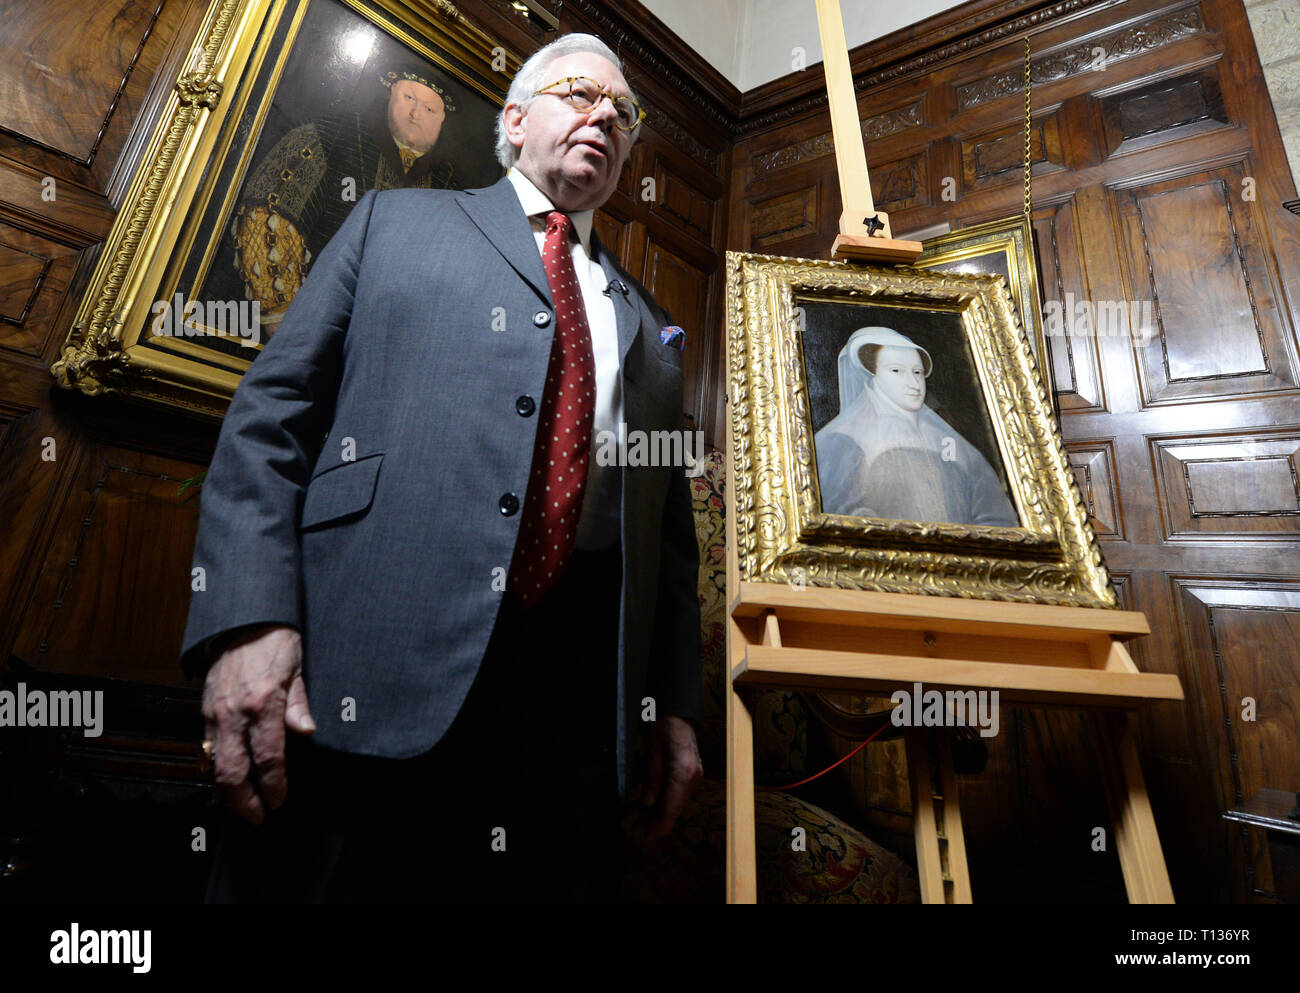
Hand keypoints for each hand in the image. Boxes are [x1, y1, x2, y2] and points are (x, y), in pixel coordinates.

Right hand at [202, 624, 314, 823]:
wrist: (243, 619)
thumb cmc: (274, 640)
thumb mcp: (297, 668)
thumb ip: (299, 704)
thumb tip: (306, 732)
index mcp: (262, 703)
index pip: (268, 757)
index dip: (274, 785)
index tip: (279, 800)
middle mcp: (235, 713)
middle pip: (233, 771)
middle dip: (244, 801)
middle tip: (257, 817)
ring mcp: (216, 713)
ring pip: (216, 764)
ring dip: (228, 790)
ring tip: (243, 805)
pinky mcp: (205, 710)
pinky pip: (208, 747)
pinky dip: (217, 767)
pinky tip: (229, 777)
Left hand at [634, 714, 702, 842]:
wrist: (679, 712)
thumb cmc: (664, 727)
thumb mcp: (652, 752)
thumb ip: (651, 779)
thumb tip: (646, 804)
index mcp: (683, 773)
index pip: (671, 809)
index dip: (658, 825)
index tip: (645, 836)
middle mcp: (692, 778)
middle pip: (675, 811)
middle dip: (656, 822)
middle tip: (635, 828)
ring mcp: (694, 777)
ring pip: (676, 806)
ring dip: (659, 814)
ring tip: (639, 820)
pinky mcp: (692, 775)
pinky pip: (678, 796)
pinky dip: (665, 804)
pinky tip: (651, 807)